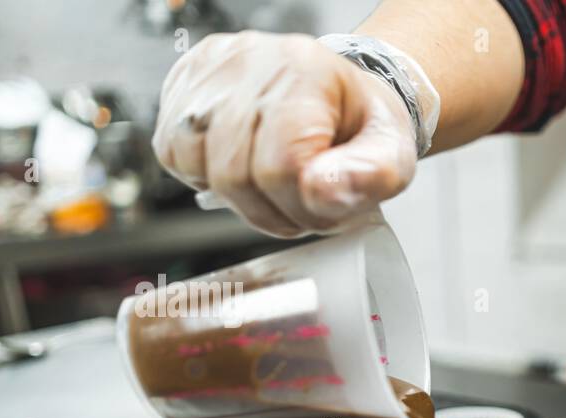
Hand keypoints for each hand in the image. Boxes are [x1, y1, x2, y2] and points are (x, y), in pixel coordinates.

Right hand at [152, 31, 415, 236]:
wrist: (341, 96)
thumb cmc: (362, 127)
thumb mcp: (393, 156)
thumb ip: (371, 178)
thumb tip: (325, 191)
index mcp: (305, 73)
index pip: (280, 167)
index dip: (299, 207)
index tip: (320, 206)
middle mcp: (251, 61)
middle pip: (234, 172)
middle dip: (269, 208)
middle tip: (297, 204)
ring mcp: (212, 70)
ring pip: (194, 161)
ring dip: (236, 195)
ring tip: (271, 186)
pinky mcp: (184, 83)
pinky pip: (172, 150)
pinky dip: (204, 173)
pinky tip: (240, 165)